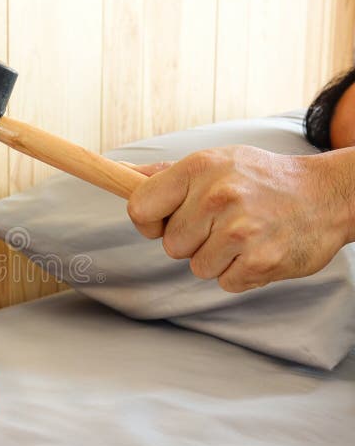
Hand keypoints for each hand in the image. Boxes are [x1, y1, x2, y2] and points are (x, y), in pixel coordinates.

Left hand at [126, 145, 353, 291]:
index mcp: (199, 168)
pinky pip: (225, 282)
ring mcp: (241, 230)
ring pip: (196, 267)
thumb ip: (163, 175)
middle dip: (191, 240)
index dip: (149, 222)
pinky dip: (240, 273)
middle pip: (169, 246)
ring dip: (216, 259)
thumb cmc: (259, 179)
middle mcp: (217, 196)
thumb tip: (117, 173)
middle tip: (222, 222)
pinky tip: (259, 249)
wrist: (328, 194)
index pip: (139, 209)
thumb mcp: (213, 163)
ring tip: (244, 234)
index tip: (165, 220)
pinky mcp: (261, 260)